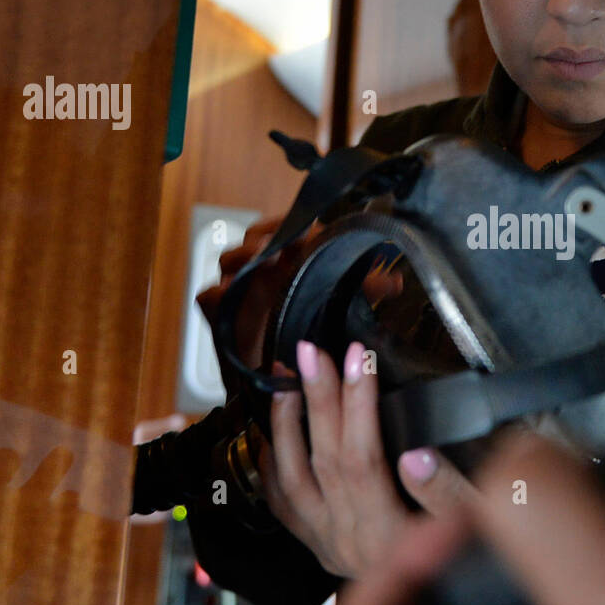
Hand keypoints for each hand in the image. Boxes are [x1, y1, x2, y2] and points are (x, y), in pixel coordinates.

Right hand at [195, 214, 403, 392]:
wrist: (277, 380)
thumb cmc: (308, 335)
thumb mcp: (341, 306)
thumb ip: (364, 289)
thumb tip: (396, 281)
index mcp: (285, 260)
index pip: (286, 228)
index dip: (298, 224)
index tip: (319, 228)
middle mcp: (260, 270)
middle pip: (256, 237)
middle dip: (272, 233)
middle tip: (292, 237)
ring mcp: (237, 290)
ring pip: (231, 259)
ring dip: (248, 255)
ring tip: (267, 255)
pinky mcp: (220, 314)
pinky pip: (209, 296)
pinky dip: (220, 292)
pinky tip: (236, 290)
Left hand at [263, 338, 475, 578]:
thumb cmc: (460, 565)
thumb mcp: (473, 529)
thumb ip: (446, 493)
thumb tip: (417, 453)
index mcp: (387, 532)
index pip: (363, 458)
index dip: (357, 404)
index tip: (359, 359)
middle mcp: (348, 538)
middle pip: (323, 458)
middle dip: (317, 397)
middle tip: (311, 353)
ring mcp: (327, 544)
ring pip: (292, 479)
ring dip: (285, 425)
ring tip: (284, 382)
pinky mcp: (318, 546)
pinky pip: (281, 507)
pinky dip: (271, 467)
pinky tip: (270, 437)